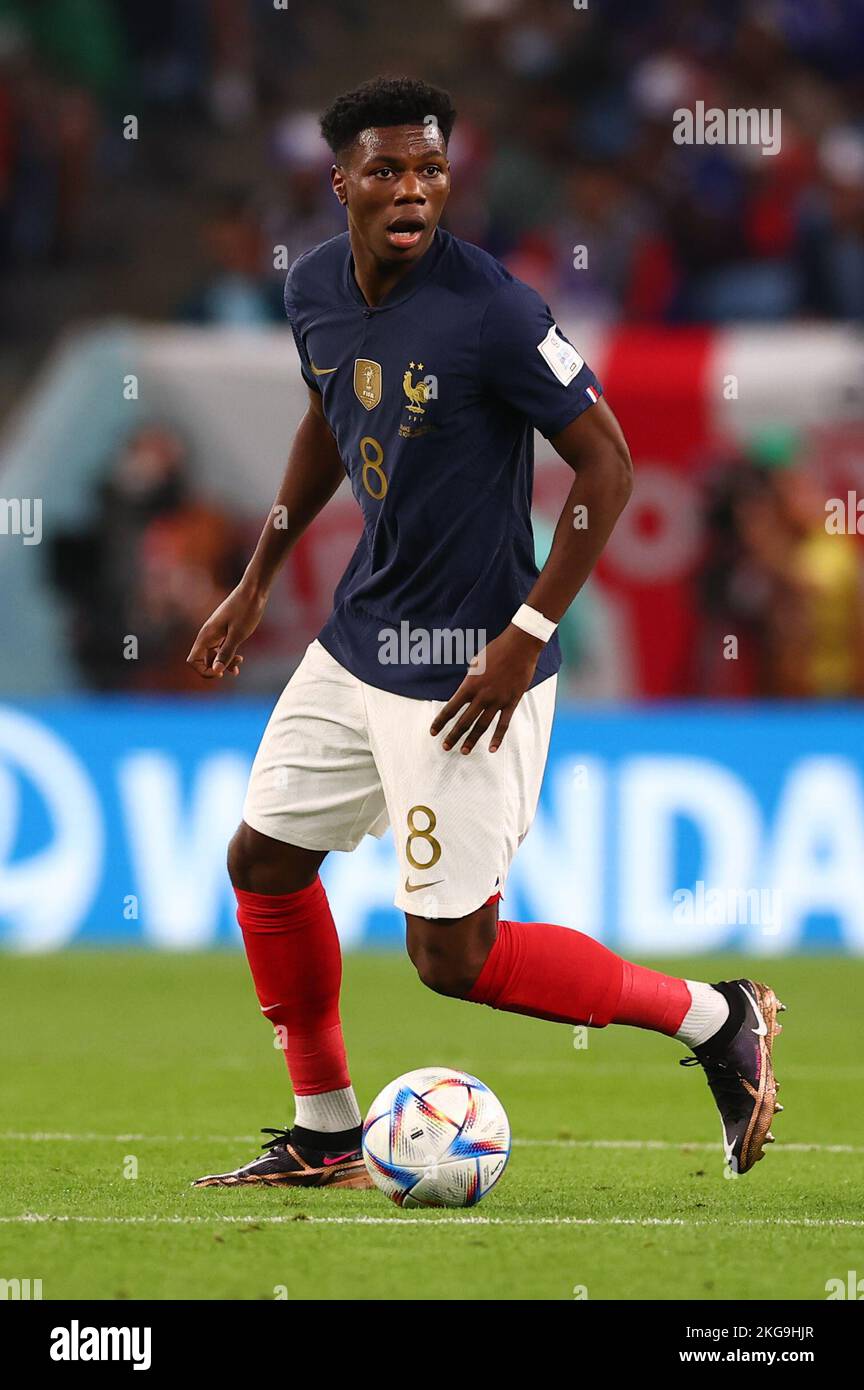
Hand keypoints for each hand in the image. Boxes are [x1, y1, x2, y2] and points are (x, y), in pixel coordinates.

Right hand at [186, 581, 267, 679]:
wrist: (253, 591)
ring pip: (213, 655)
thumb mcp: (238, 634)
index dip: (204, 671)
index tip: (221, 672)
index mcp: (206, 635)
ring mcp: (215, 633)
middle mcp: (207, 635)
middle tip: (235, 666)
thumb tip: (216, 671)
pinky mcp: (224, 631)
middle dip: (217, 668)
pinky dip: (228, 656)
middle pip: (203, 660)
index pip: (193, 660)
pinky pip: (220, 648)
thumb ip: (226, 653)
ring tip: (240, 661)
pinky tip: (239, 659)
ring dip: (224, 663)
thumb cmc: (246, 610)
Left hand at [429, 625, 543, 753]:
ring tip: (463, 751)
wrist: (519, 646)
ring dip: (471, 740)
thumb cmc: (495, 651)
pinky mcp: (512, 702)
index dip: (440, 722)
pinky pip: (503, 724)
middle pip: (464, 721)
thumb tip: (466, 691)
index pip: (450, 708)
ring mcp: (497, 701)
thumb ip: (470, 680)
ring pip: (481, 726)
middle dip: (453, 736)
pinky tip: (491, 749)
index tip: (433, 732)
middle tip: (445, 747)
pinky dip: (497, 738)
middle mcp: (481, 696)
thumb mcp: (475, 663)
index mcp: (469, 685)